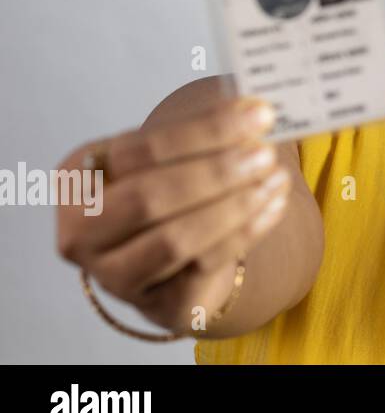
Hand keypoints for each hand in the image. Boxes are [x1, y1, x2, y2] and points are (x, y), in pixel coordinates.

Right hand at [56, 97, 292, 335]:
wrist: (174, 256)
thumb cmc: (170, 189)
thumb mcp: (172, 155)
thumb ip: (203, 133)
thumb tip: (254, 109)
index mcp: (79, 176)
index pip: (140, 149)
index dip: (203, 131)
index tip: (256, 113)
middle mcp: (82, 229)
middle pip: (150, 197)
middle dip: (216, 172)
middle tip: (265, 151)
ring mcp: (113, 274)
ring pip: (176, 238)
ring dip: (235, 205)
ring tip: (276, 178)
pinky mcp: (155, 302)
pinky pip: (205, 265)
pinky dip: (247, 231)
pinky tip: (274, 205)